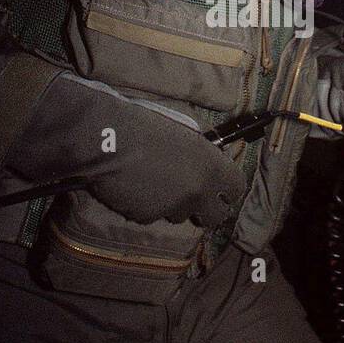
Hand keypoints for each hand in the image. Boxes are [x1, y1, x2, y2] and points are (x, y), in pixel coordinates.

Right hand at [5, 71, 246, 225]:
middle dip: (206, 208)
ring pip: (180, 215)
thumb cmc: (145, 125)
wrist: (107, 138)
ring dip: (173, 205)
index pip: (236, 189)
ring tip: (155, 183)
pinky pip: (152, 215)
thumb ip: (202, 155)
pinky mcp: (147, 217)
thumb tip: (206, 164)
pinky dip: (147, 205)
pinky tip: (136, 186)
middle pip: (215, 216)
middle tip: (192, 196)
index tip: (218, 186)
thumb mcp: (185, 134)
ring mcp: (172, 208)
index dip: (227, 189)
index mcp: (211, 166)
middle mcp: (198, 192)